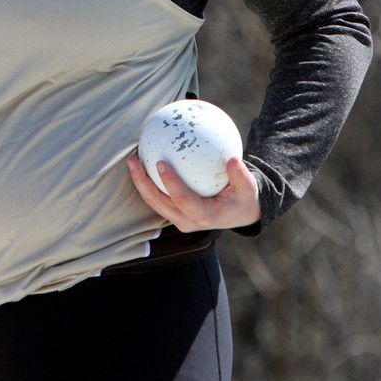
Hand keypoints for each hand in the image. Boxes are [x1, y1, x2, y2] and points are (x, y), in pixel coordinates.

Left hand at [128, 153, 261, 231]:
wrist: (239, 213)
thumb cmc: (243, 197)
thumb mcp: (249, 187)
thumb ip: (241, 175)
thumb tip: (232, 159)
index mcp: (205, 216)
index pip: (183, 200)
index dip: (170, 184)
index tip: (160, 163)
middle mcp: (187, 221)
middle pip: (159, 203)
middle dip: (143, 183)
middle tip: (134, 160)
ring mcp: (179, 219)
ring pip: (153, 202)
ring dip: (140, 183)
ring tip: (132, 160)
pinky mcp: (174, 213)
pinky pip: (157, 198)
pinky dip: (148, 182)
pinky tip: (143, 161)